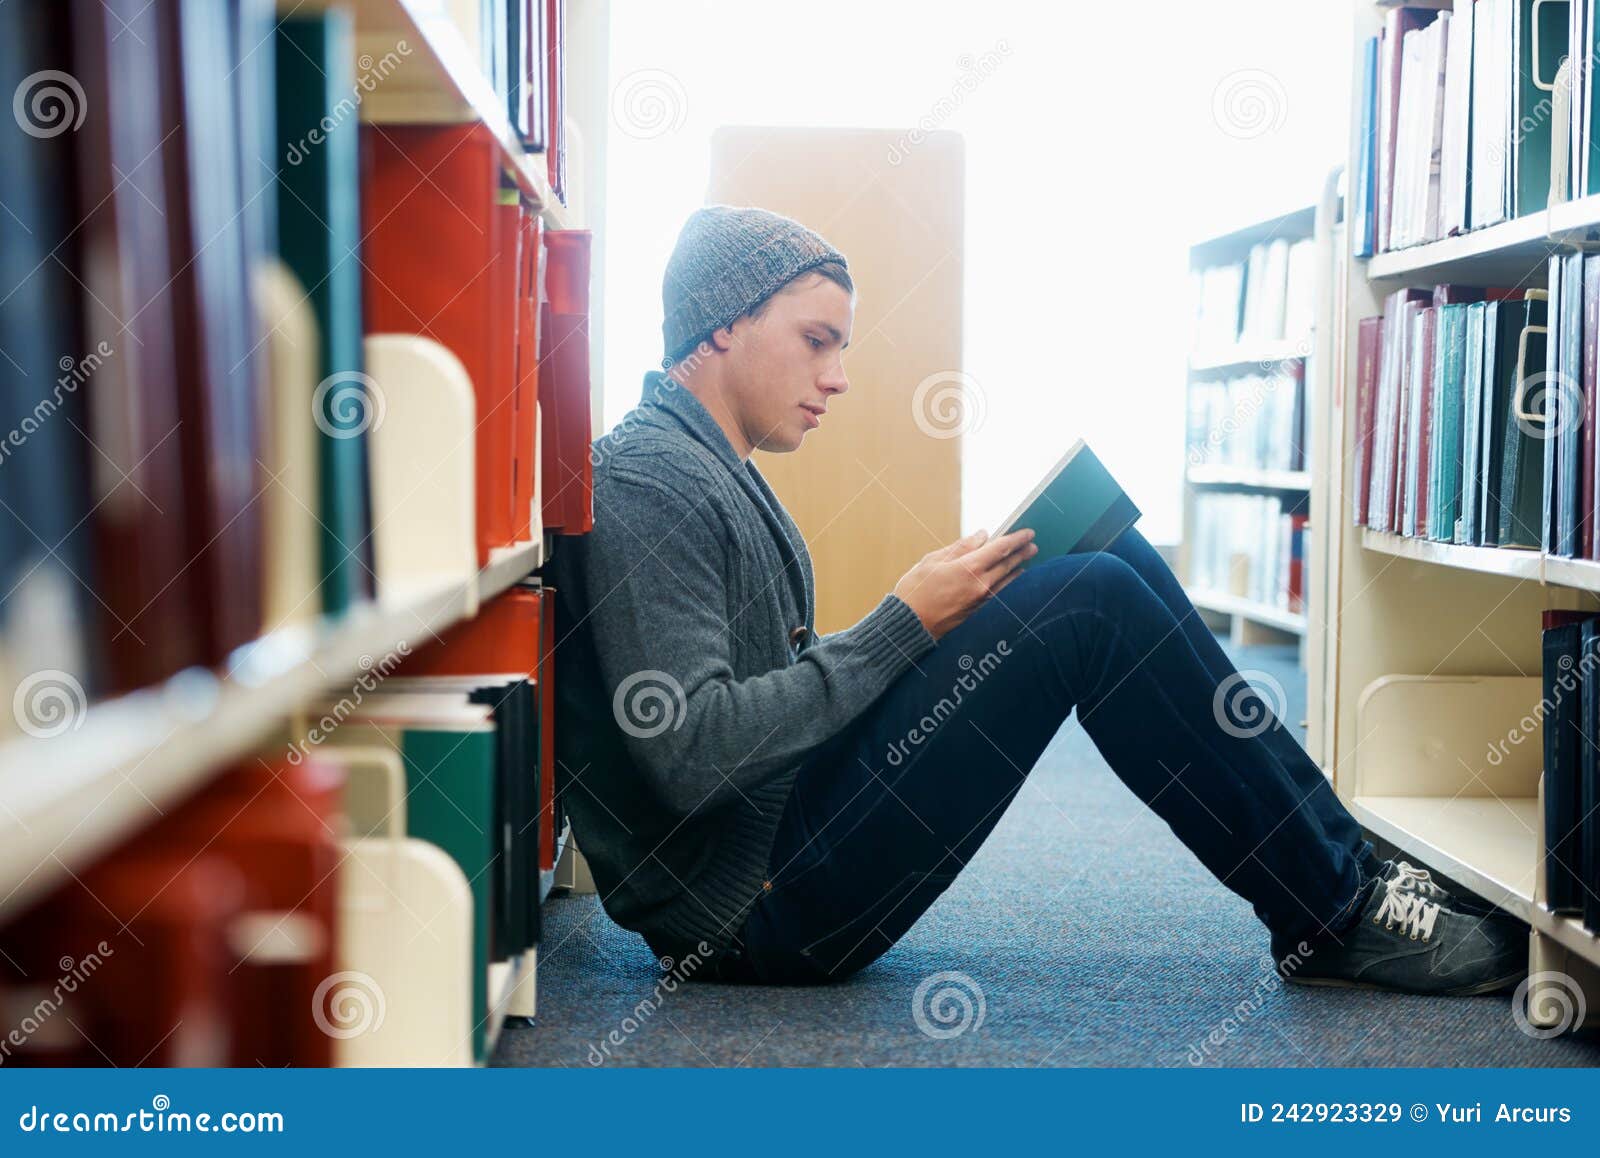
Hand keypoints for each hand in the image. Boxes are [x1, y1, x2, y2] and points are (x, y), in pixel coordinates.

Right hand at [892, 528, 1037, 640]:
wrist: (910, 625)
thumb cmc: (915, 591)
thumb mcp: (933, 561)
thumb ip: (961, 547)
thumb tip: (981, 536)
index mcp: (969, 568)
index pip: (1001, 549)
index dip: (1017, 539)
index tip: (1028, 533)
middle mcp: (981, 585)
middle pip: (1008, 565)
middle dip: (1022, 553)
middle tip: (1032, 545)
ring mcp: (981, 601)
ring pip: (1007, 581)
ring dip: (1018, 569)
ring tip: (1025, 561)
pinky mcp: (978, 612)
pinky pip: (1000, 593)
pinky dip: (1008, 583)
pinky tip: (1011, 580)